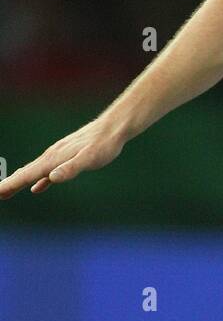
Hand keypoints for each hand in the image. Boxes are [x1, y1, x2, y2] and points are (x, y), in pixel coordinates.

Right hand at [0, 117, 125, 199]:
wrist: (113, 128)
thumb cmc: (103, 145)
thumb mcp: (89, 159)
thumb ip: (71, 168)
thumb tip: (52, 177)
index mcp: (54, 159)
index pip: (28, 175)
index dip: (12, 184)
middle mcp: (52, 157)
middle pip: (26, 173)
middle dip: (10, 184)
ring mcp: (58, 156)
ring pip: (34, 171)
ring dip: (20, 181)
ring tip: (7, 191)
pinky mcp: (67, 157)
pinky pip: (48, 172)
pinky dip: (39, 180)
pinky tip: (37, 188)